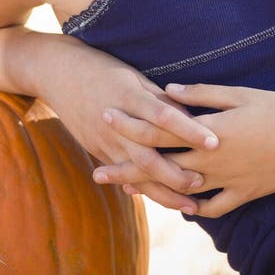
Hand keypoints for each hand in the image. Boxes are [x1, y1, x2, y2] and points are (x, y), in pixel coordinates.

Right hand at [36, 43, 218, 213]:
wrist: (60, 74)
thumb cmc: (104, 69)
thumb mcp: (134, 76)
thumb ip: (161, 99)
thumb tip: (193, 116)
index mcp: (130, 98)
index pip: (164, 116)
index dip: (189, 130)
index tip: (214, 141)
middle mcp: (118, 124)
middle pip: (149, 155)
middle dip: (177, 174)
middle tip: (204, 184)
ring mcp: (105, 141)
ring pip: (137, 174)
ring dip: (164, 192)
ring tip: (191, 205)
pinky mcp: (98, 151)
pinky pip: (124, 174)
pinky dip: (144, 189)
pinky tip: (164, 201)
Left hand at [95, 82, 274, 216]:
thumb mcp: (240, 93)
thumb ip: (202, 94)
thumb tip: (167, 91)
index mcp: (209, 130)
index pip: (159, 130)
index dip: (130, 125)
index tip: (105, 118)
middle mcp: (213, 160)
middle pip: (161, 165)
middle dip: (127, 167)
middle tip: (98, 172)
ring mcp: (229, 181)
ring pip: (181, 190)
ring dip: (153, 189)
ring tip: (128, 190)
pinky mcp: (246, 194)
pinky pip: (214, 207)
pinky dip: (194, 207)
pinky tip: (178, 206)